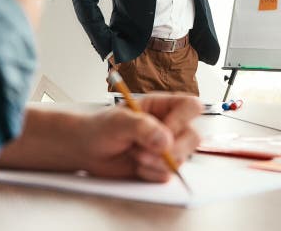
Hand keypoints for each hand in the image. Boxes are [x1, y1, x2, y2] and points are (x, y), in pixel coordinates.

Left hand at [78, 94, 201, 181]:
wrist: (87, 150)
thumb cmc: (101, 128)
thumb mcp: (118, 121)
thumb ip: (142, 127)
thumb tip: (165, 141)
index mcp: (163, 106)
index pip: (191, 107)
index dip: (182, 120)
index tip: (163, 131)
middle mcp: (169, 125)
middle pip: (193, 137)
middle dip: (171, 150)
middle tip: (144, 152)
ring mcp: (166, 147)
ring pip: (182, 158)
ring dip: (157, 163)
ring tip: (135, 156)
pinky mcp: (160, 166)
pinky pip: (168, 174)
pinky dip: (151, 174)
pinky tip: (136, 166)